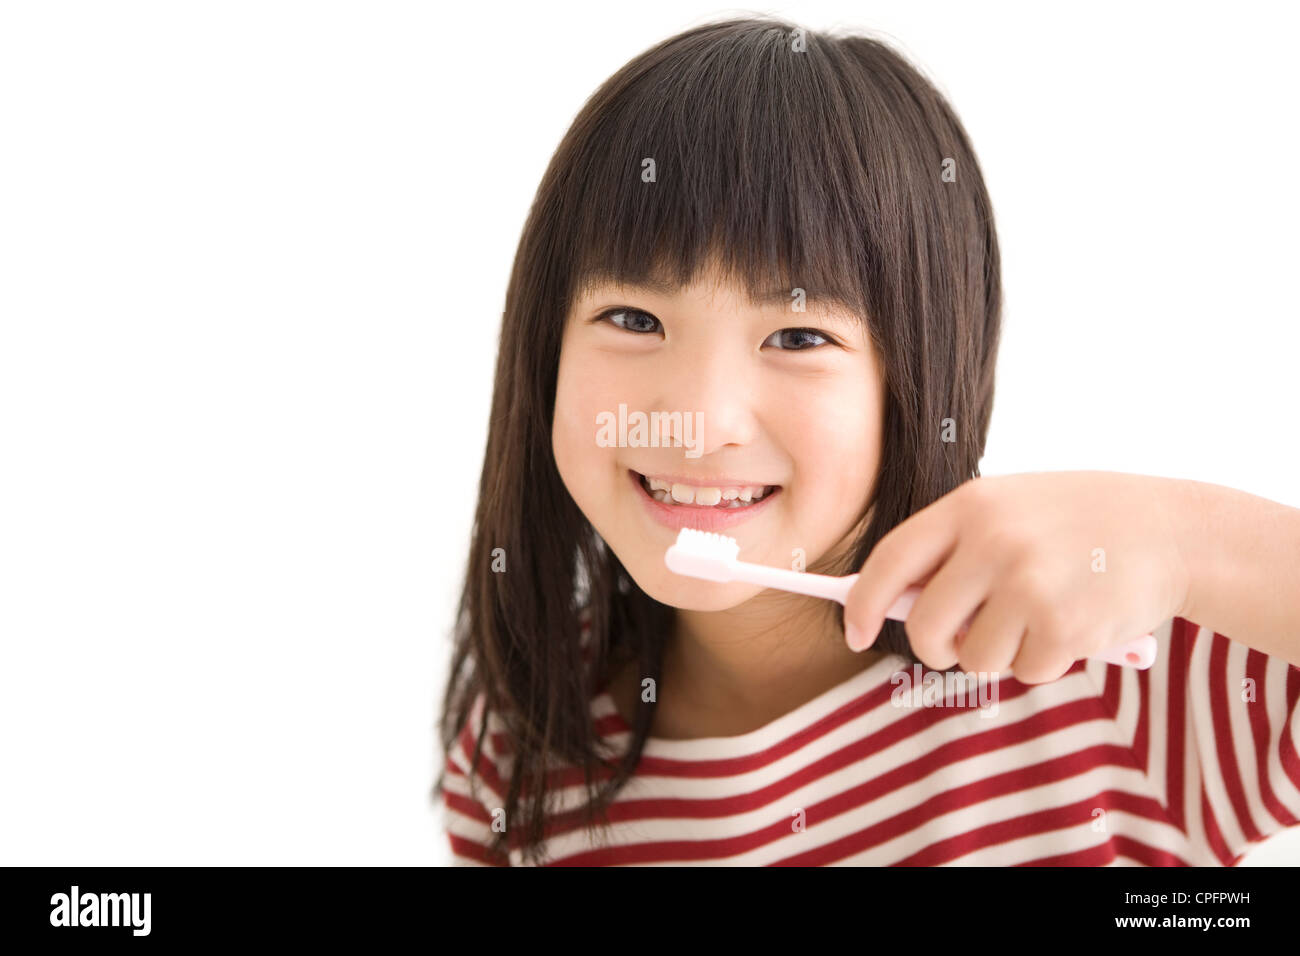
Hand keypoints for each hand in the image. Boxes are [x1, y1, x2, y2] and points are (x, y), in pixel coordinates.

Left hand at [843, 472, 1192, 682]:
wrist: (1172, 530)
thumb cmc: (1077, 522)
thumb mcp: (1008, 509)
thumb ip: (953, 549)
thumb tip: (890, 604)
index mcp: (970, 505)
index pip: (889, 561)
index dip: (863, 604)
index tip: (854, 632)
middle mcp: (993, 542)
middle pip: (925, 626)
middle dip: (937, 647)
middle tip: (961, 643)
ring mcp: (1028, 585)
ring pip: (975, 658)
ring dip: (1001, 654)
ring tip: (1039, 616)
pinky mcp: (1064, 627)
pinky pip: (1025, 672)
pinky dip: (1044, 661)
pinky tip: (1073, 624)